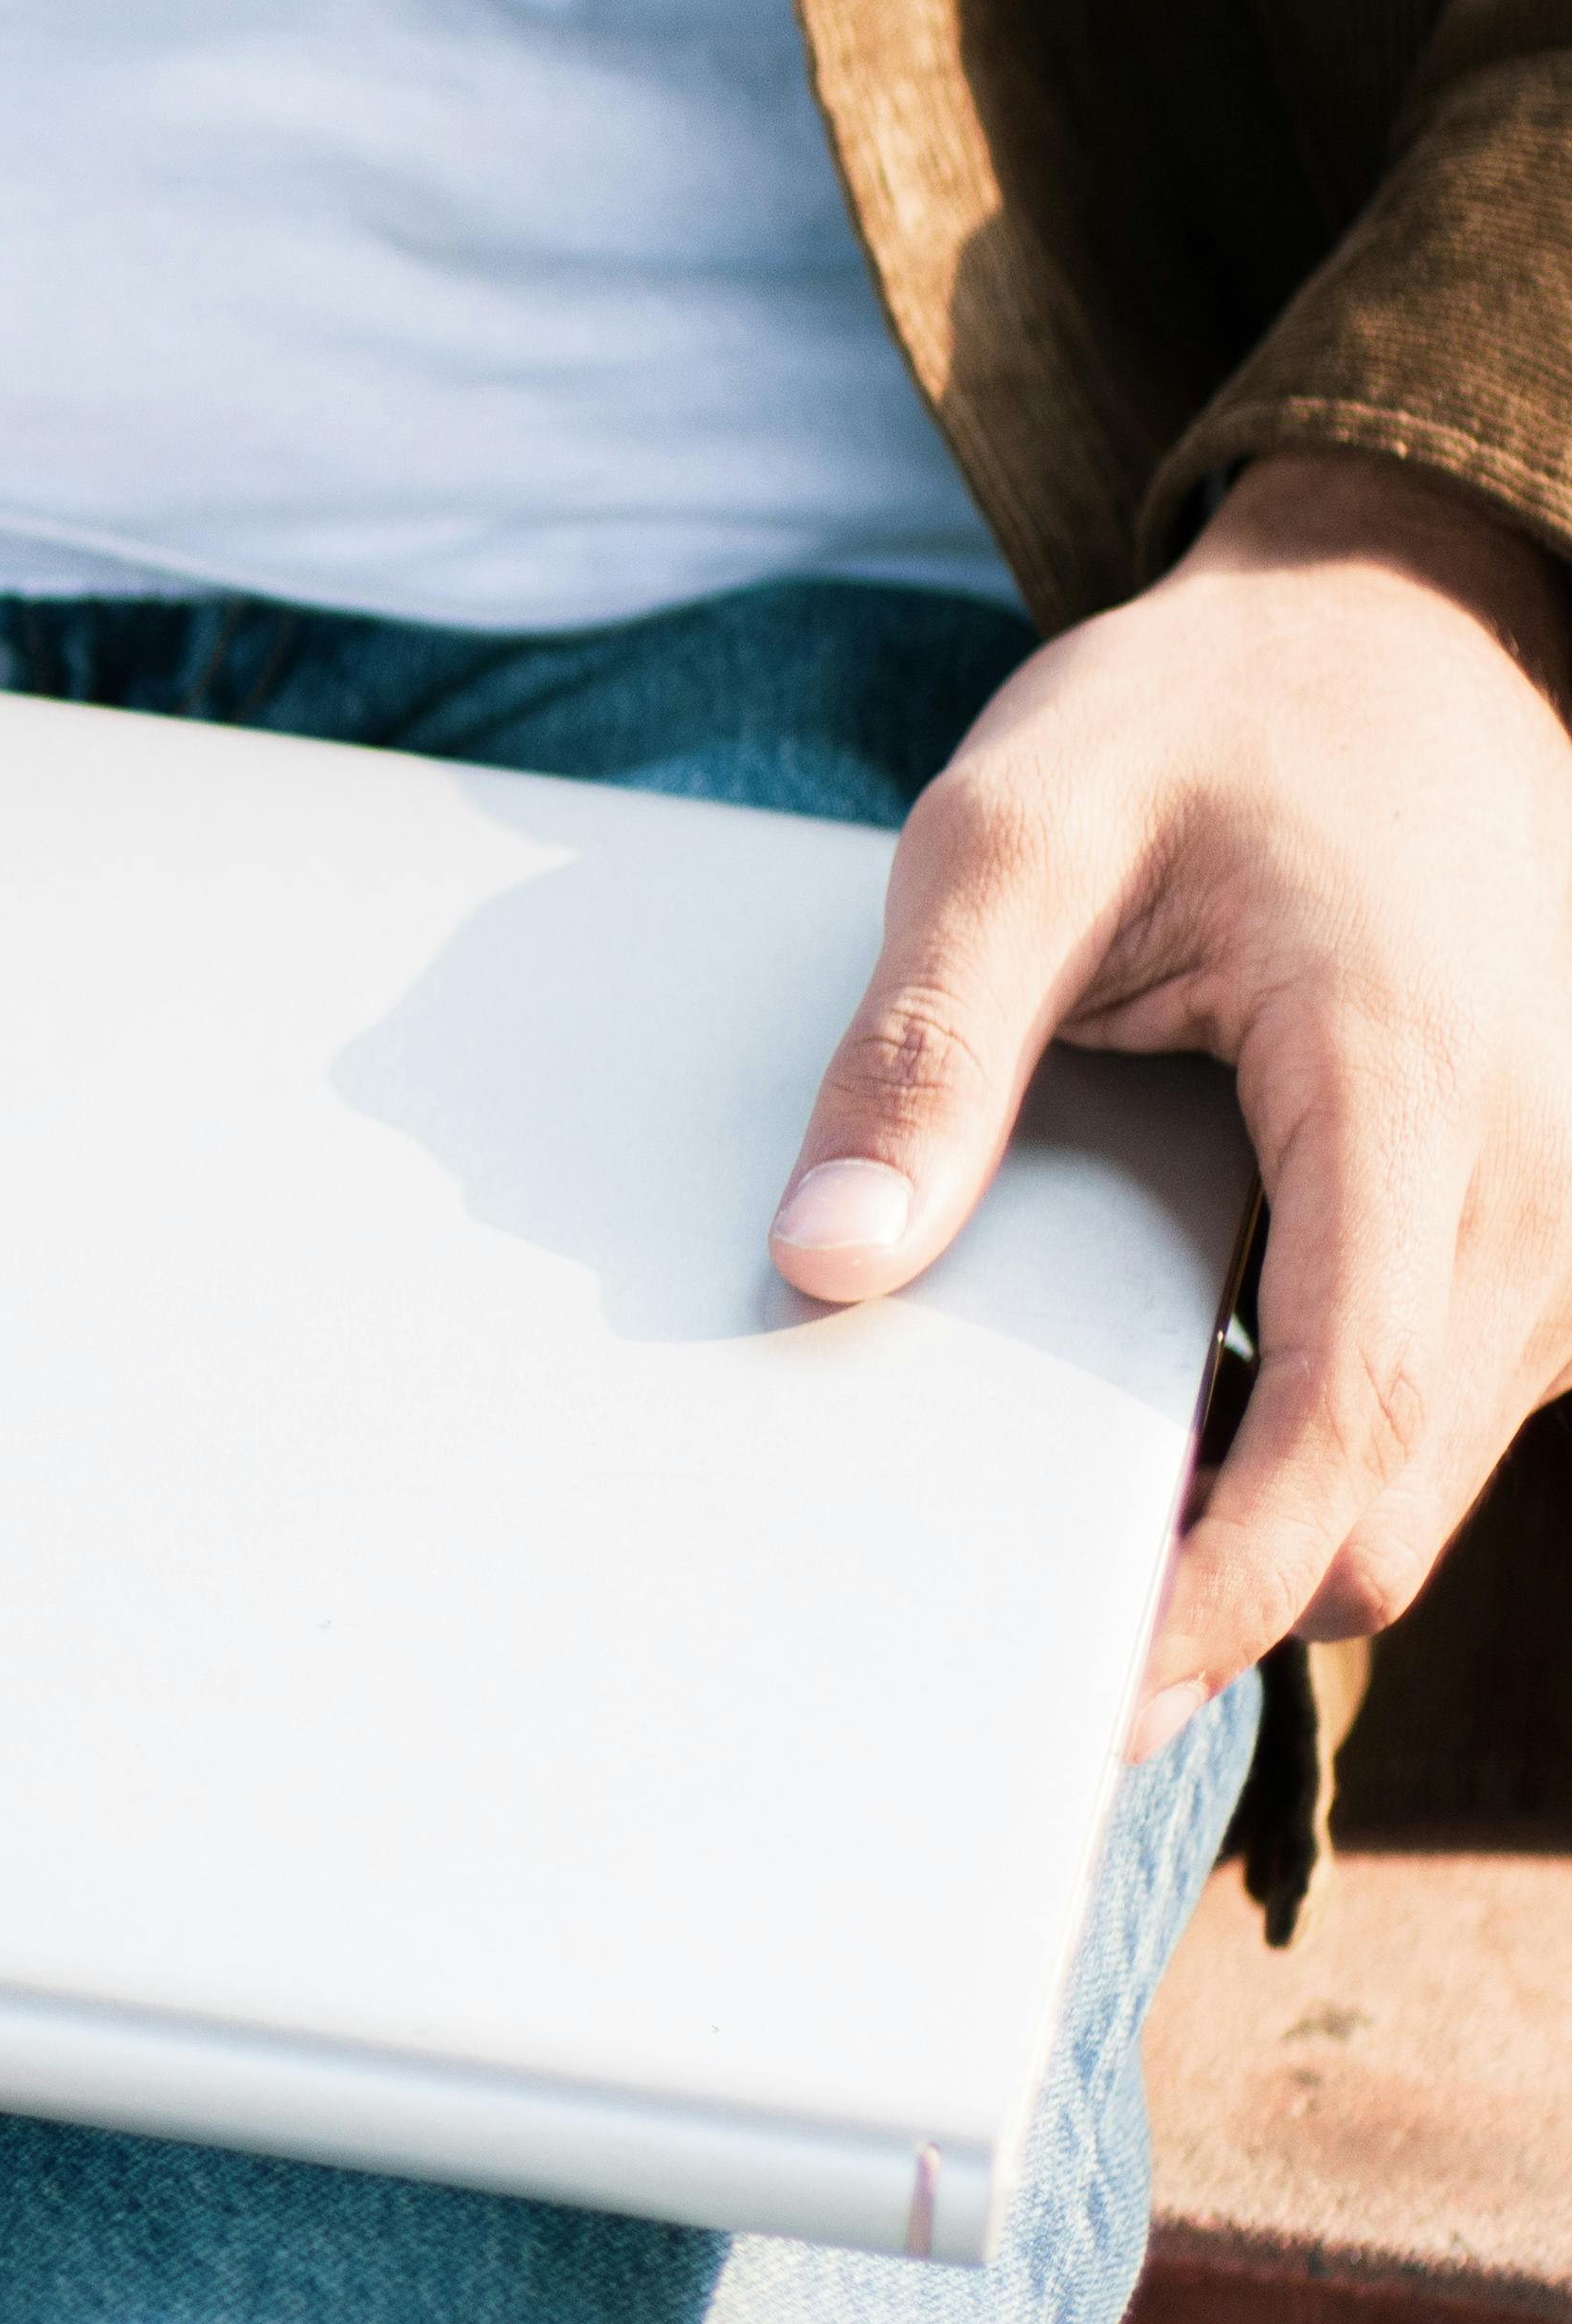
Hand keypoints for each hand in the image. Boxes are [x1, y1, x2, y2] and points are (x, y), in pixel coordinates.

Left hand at [774, 448, 1571, 1752]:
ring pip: (1426, 1469)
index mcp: (1414, 1092)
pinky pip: (1437, 1396)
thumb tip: (824, 1263)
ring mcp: (1559, 1209)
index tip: (1079, 1692)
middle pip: (1398, 1498)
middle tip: (1012, 1660)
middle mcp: (1536, 1177)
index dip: (1215, 1588)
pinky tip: (1155, 1427)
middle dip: (1229, 1604)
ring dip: (1268, 1528)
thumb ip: (921, 1052)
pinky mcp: (1532, 1218)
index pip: (1343, 1423)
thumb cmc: (1204, 722)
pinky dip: (1310, 1445)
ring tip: (1058, 1552)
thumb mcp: (1013, 832)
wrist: (1393, 632)